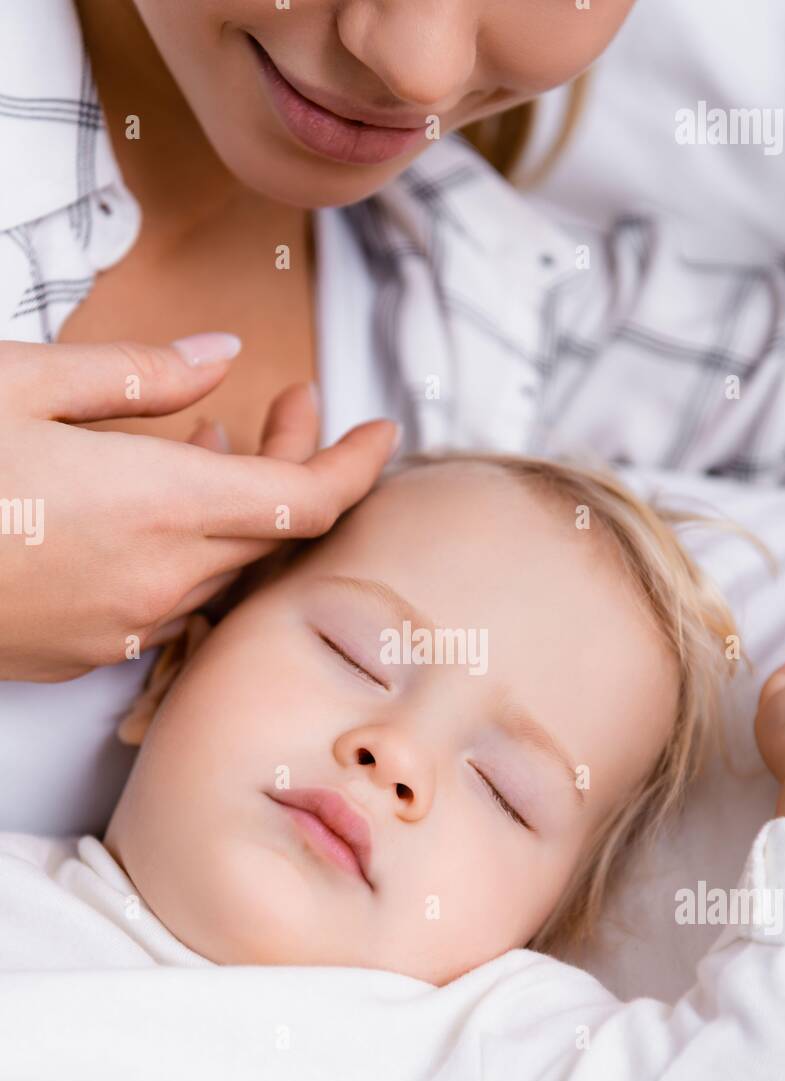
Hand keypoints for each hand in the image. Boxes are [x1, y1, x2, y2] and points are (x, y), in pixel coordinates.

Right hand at [0, 337, 398, 680]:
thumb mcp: (22, 385)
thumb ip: (137, 377)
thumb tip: (221, 358)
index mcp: (158, 506)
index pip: (305, 502)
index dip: (356, 469)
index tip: (383, 433)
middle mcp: (158, 580)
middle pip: (269, 531)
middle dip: (297, 466)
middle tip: (294, 407)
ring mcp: (123, 627)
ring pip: (218, 566)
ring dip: (237, 508)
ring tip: (221, 441)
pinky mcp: (84, 652)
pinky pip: (167, 599)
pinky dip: (187, 548)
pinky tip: (155, 507)